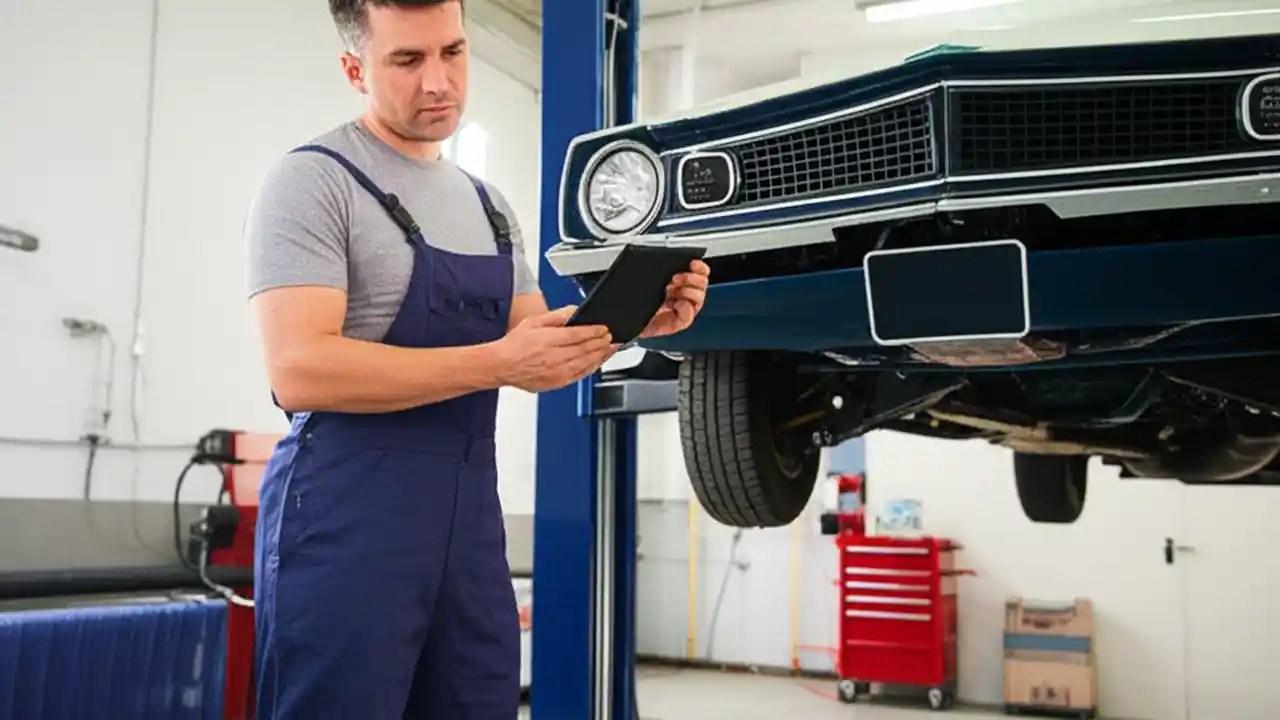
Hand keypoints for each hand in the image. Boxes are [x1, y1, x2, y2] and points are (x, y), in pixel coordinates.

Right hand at [494, 305, 616, 391]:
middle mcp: (554, 357)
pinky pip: (579, 376)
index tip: (605, 328)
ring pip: (586, 363)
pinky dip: (591, 368)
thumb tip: (574, 311)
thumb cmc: (515, 345)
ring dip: (601, 355)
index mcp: (549, 340)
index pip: (579, 335)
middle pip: (586, 349)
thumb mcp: (534, 321)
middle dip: (602, 343)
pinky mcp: (557, 383)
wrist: (502, 366)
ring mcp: (557, 372)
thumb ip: (556, 316)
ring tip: (610, 349)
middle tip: (612, 338)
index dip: (595, 331)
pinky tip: (597, 363)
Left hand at [639, 259, 709, 338]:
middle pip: (700, 285)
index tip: (694, 263)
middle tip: (679, 277)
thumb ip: (659, 272)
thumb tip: (672, 263)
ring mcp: (680, 310)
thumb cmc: (631, 301)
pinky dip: (685, 309)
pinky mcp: (676, 324)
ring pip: (698, 299)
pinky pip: (688, 317)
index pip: (696, 273)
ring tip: (675, 290)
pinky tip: (676, 304)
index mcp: (675, 282)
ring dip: (690, 292)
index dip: (699, 267)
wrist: (622, 321)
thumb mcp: (644, 281)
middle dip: (693, 278)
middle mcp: (680, 295)